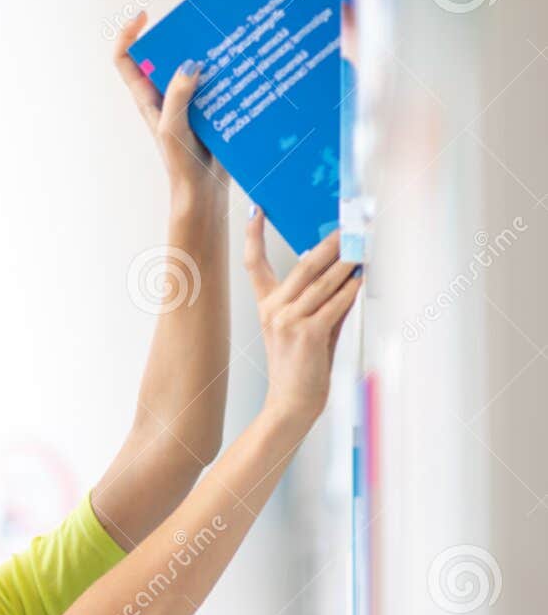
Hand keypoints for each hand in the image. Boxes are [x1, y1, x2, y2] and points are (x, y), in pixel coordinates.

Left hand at [113, 10, 225, 206]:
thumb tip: (189, 64)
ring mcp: (189, 102)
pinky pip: (216, 83)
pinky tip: (242, 65)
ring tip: (225, 40)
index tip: (145, 16)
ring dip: (208, 53)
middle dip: (179, 36)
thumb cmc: (181, 164)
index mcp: (147, 98)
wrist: (204, 190)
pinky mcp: (210, 109)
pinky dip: (226, 72)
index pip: (126, 60)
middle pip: (165, 55)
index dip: (128, 35)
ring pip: (194, 67)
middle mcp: (166, 96)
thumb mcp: (173, 129)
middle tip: (201, 24)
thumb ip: (177, 97)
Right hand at [244, 210, 361, 432]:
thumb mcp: (307, 328)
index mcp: (267, 306)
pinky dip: (349, 292)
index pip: (253, 264)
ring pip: (322, 283)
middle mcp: (274, 310)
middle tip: (346, 229)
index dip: (252, 235)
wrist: (291, 404)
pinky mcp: (307, 334)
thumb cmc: (301, 368)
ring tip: (362, 250)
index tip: (255, 210)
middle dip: (328, 245)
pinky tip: (360, 280)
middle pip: (302, 265)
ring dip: (346, 265)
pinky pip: (333, 305)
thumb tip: (347, 273)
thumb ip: (322, 300)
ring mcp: (288, 321)